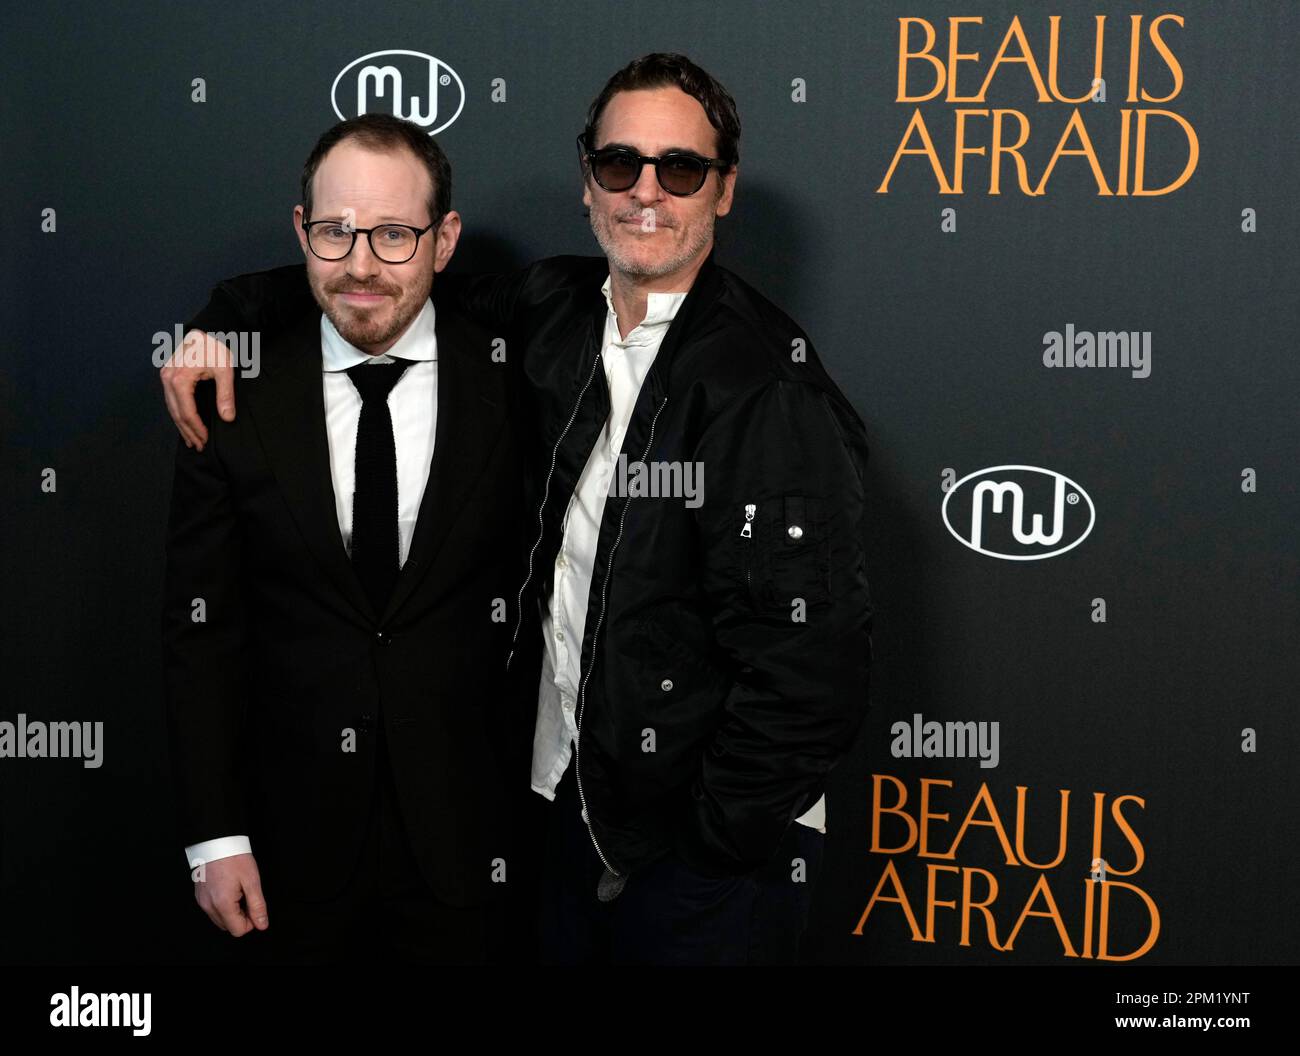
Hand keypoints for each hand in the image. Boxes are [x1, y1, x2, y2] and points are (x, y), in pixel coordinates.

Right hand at [161, 329, 236, 450]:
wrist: (208, 328)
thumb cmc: (217, 347)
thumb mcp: (225, 370)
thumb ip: (225, 395)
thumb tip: (227, 418)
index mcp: (179, 378)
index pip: (186, 412)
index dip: (196, 428)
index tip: (205, 440)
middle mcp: (167, 378)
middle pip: (176, 412)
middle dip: (187, 431)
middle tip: (198, 446)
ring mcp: (165, 375)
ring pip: (171, 407)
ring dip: (181, 425)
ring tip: (191, 440)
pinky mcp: (167, 373)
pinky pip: (171, 399)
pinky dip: (178, 412)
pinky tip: (185, 422)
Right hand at [192, 852, 267, 935]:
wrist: (216, 841)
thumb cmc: (234, 857)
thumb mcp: (252, 881)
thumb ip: (257, 906)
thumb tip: (262, 924)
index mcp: (222, 904)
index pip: (238, 930)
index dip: (251, 921)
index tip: (255, 906)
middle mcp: (209, 906)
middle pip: (228, 927)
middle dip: (241, 917)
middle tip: (247, 896)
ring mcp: (202, 901)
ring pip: (220, 919)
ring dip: (232, 912)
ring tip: (238, 891)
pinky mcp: (199, 896)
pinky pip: (213, 909)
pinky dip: (223, 905)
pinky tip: (229, 888)